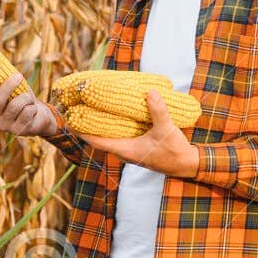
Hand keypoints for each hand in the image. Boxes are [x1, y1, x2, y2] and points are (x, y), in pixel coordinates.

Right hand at [0, 73, 58, 137]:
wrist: (37, 117)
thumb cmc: (21, 98)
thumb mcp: (12, 89)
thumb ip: (4, 79)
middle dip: (9, 86)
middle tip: (18, 75)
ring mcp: (4, 126)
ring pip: (15, 106)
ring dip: (25, 97)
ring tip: (29, 98)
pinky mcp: (18, 131)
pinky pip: (27, 113)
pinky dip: (32, 107)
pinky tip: (32, 110)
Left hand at [74, 90, 198, 176]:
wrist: (187, 164)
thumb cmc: (174, 151)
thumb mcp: (167, 130)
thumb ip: (158, 111)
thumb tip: (150, 92)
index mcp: (126, 150)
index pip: (97, 141)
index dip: (82, 131)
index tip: (70, 121)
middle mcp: (125, 150)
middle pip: (100, 137)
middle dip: (89, 124)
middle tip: (79, 108)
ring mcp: (131, 149)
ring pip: (111, 135)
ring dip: (102, 123)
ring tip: (94, 107)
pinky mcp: (138, 146)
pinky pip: (121, 134)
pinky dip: (116, 124)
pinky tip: (117, 112)